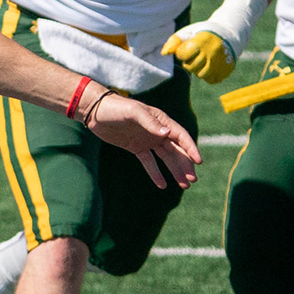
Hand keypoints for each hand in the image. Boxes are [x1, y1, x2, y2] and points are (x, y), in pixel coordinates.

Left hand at [84, 92, 200, 187]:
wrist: (95, 112)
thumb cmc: (116, 108)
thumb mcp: (133, 112)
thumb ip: (150, 123)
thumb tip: (167, 133)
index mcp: (161, 120)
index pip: (181, 136)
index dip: (190, 149)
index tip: (198, 162)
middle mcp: (158, 131)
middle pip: (176, 150)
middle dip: (185, 165)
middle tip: (193, 180)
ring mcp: (148, 140)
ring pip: (166, 158)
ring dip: (175, 171)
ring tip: (184, 185)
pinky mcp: (136, 148)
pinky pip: (149, 163)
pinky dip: (155, 173)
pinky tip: (163, 185)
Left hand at [162, 22, 238, 83]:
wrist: (227, 34)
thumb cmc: (201, 34)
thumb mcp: (187, 33)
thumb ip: (174, 41)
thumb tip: (164, 53)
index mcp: (201, 42)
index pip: (183, 55)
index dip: (182, 53)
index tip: (187, 49)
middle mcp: (212, 53)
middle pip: (192, 67)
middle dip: (189, 63)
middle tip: (194, 56)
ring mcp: (221, 62)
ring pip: (202, 75)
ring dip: (198, 70)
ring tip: (201, 61)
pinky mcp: (227, 69)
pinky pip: (212, 80)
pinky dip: (209, 75)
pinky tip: (209, 66)